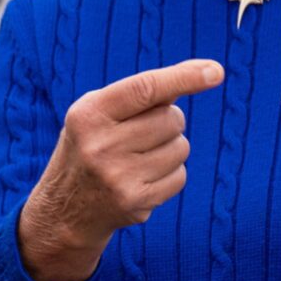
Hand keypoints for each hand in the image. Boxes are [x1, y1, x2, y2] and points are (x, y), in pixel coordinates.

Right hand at [17, 60, 223, 280]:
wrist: (65, 208)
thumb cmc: (91, 145)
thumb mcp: (98, 113)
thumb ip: (142, 94)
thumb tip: (205, 72)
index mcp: (88, 114)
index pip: (145, 88)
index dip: (183, 77)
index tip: (215, 71)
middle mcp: (101, 145)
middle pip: (171, 118)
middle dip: (168, 120)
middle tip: (142, 132)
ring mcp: (119, 177)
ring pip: (181, 148)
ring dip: (170, 148)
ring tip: (139, 157)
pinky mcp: (136, 203)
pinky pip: (180, 176)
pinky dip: (170, 174)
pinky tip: (143, 178)